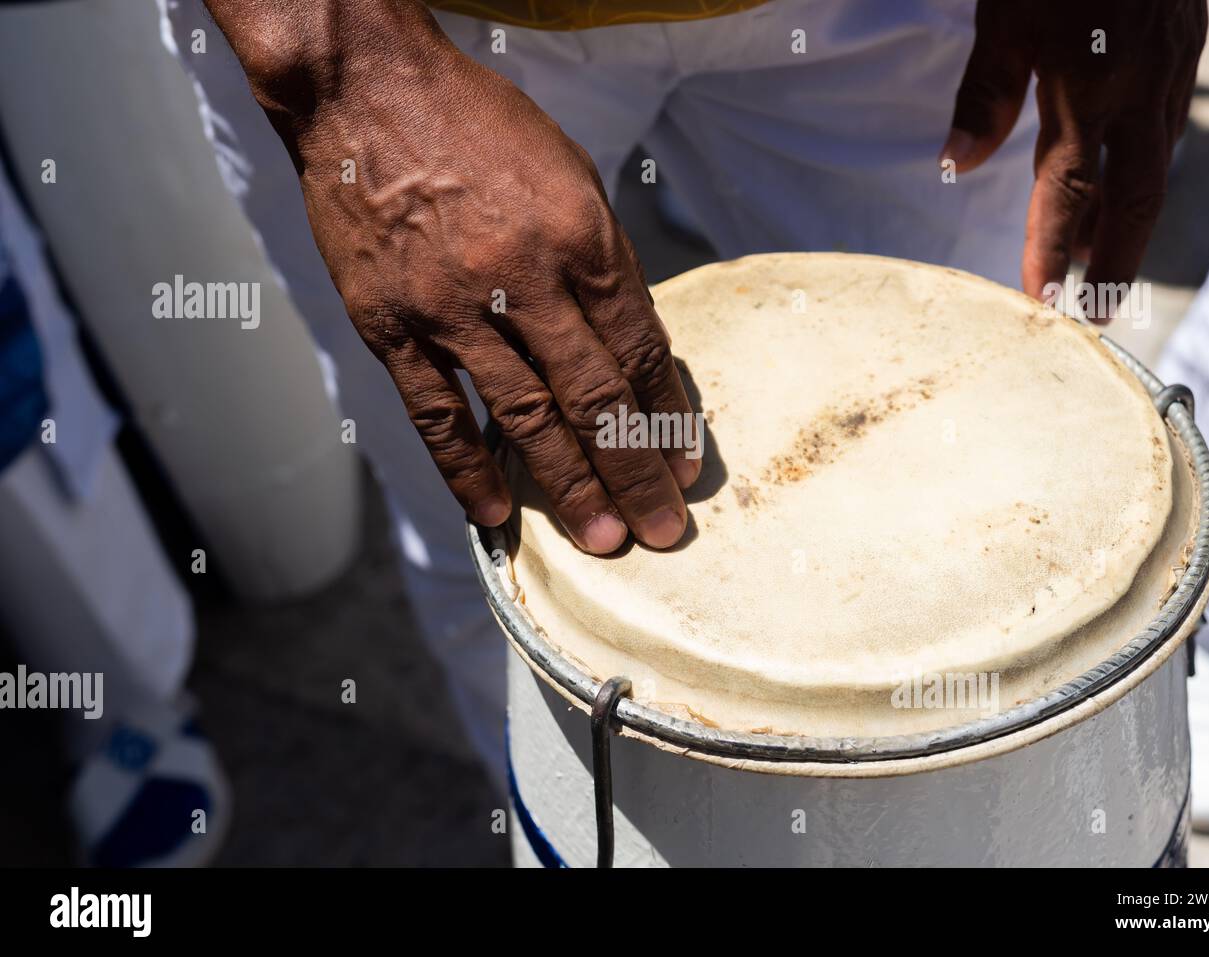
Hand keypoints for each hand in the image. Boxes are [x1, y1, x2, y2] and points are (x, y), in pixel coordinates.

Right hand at [206, 0, 695, 552]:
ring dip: (569, 487)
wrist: (363, 88)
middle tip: (664, 532)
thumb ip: (602, 262)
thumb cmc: (479, 124)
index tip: (684, 465)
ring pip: (525, 419)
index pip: (640, 349)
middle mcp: (523, 278)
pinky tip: (496, 517)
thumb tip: (631, 348)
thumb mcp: (570, 173)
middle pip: (595, 398)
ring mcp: (451, 308)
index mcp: (580, 236)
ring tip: (604, 540)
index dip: (667, 416)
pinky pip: (436, 414)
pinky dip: (467, 471)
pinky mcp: (391, 325)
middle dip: (636, 473)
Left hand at [942, 0, 1207, 318]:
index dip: (1053, 252)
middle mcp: (1143, 90)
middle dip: (1117, 263)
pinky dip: (1144, 167)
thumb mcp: (1006, 20)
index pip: (1069, 193)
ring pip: (1156, 164)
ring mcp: (1173, 67)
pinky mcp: (1186, 46)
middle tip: (1100, 314)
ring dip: (1129, 218)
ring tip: (1102, 263)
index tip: (1040, 304)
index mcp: (1093, 90)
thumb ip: (985, 98)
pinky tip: (1126, 180)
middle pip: (1135, 199)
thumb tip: (954, 168)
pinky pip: (1167, 126)